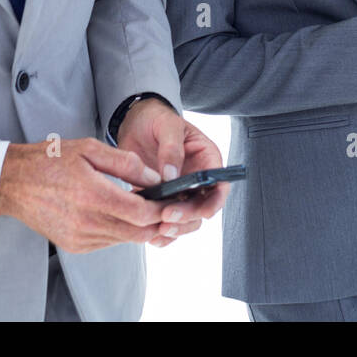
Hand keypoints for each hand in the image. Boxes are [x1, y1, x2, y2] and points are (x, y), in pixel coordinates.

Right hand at [0, 137, 166, 253]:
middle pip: (138, 232)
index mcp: (92, 196)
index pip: (141, 213)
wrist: (13, 182)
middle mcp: (86, 222)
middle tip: (165, 205)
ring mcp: (79, 238)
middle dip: (156, 221)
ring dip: (138, 226)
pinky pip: (108, 242)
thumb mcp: (90, 149)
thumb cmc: (50, 161)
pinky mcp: (74, 245)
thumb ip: (127, 164)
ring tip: (143, 205)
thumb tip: (156, 179)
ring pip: (125, 239)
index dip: (162, 209)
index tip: (173, 200)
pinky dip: (119, 230)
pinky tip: (118, 213)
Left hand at [116, 98, 228, 247]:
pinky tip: (152, 237)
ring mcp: (180, 192)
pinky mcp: (162, 200)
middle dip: (188, 216)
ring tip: (158, 229)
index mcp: (207, 159)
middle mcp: (197, 179)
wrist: (136, 123)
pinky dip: (161, 233)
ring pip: (187, 219)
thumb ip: (172, 149)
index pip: (220, 186)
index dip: (214, 202)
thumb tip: (171, 175)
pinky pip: (167, 222)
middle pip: (203, 207)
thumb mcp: (168, 126)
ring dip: (175, 228)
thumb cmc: (158, 119)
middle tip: (167, 216)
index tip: (203, 211)